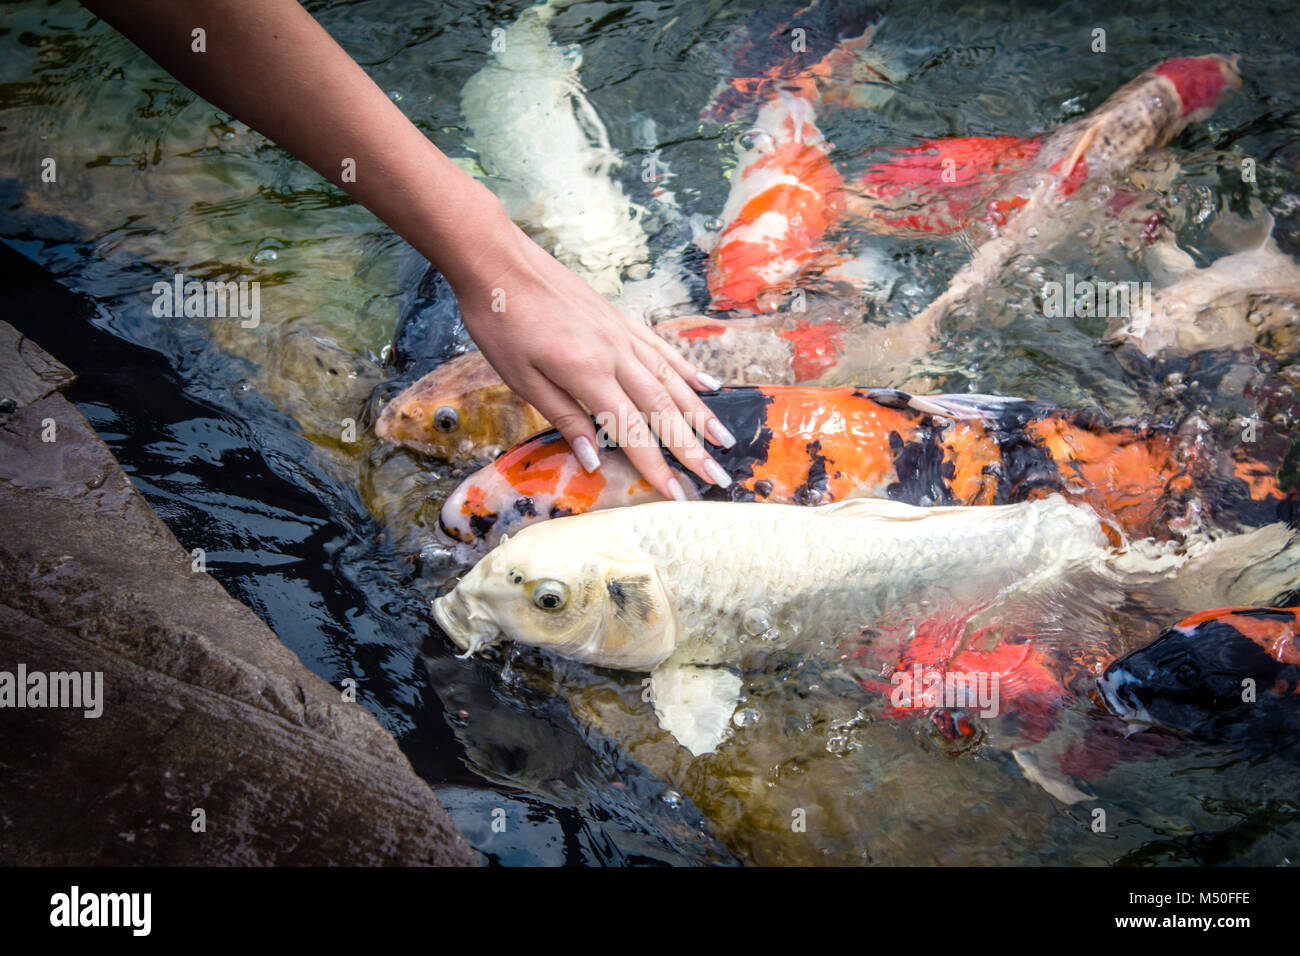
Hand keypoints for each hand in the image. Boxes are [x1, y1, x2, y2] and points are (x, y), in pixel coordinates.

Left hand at [451, 219, 735, 500]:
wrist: (499, 262)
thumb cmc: (501, 323)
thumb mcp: (522, 379)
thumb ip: (564, 418)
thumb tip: (596, 460)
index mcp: (588, 373)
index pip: (632, 431)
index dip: (656, 466)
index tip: (678, 495)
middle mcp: (616, 354)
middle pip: (664, 410)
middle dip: (693, 449)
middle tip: (719, 478)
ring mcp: (623, 334)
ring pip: (673, 379)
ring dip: (701, 413)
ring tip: (725, 439)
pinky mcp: (621, 319)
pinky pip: (664, 348)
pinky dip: (689, 369)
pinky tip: (708, 385)